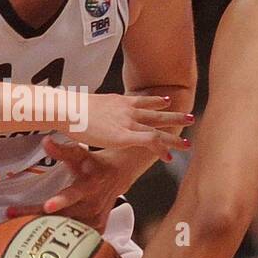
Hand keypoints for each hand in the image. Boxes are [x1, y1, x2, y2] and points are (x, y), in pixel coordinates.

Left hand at [6, 138, 121, 232]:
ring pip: (65, 229)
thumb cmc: (94, 164)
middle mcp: (93, 206)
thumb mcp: (80, 155)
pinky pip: (73, 238)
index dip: (61, 201)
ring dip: (43, 226)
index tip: (47, 206)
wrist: (117, 176)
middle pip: (61, 215)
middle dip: (36, 215)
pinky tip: (39, 234)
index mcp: (89, 186)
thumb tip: (46, 141)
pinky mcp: (96, 230)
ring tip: (20, 224)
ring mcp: (95, 221)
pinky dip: (57, 236)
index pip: (73, 194)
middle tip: (13, 214)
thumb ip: (63, 150)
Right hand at [74, 93, 190, 154]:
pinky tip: (168, 156)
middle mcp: (127, 110)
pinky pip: (149, 141)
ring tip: (187, 144)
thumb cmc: (70, 109)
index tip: (165, 101)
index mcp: (119, 101)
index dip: (155, 102)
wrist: (68, 109)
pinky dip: (160, 148)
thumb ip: (91, 112)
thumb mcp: (85, 106)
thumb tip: (82, 114)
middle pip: (156, 113)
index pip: (142, 100)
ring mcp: (128, 122)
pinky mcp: (125, 135)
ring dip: (174, 136)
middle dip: (174, 116)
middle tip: (189, 117)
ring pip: (158, 128)